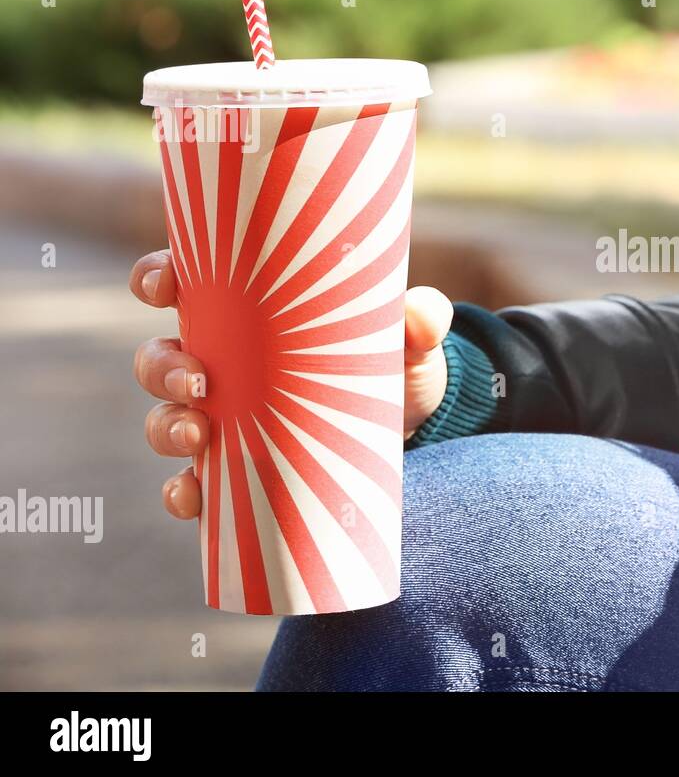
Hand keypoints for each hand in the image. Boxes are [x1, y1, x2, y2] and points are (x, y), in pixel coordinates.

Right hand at [128, 248, 452, 520]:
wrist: (410, 424)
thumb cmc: (393, 360)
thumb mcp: (410, 337)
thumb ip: (422, 319)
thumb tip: (421, 318)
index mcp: (247, 314)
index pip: (183, 285)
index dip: (157, 278)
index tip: (164, 285)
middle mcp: (223, 364)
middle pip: (159, 359)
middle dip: (162, 368)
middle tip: (196, 381)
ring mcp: (226, 419)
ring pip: (166, 420)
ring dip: (166, 427)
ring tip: (198, 434)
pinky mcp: (240, 467)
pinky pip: (193, 484)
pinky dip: (182, 493)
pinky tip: (193, 498)